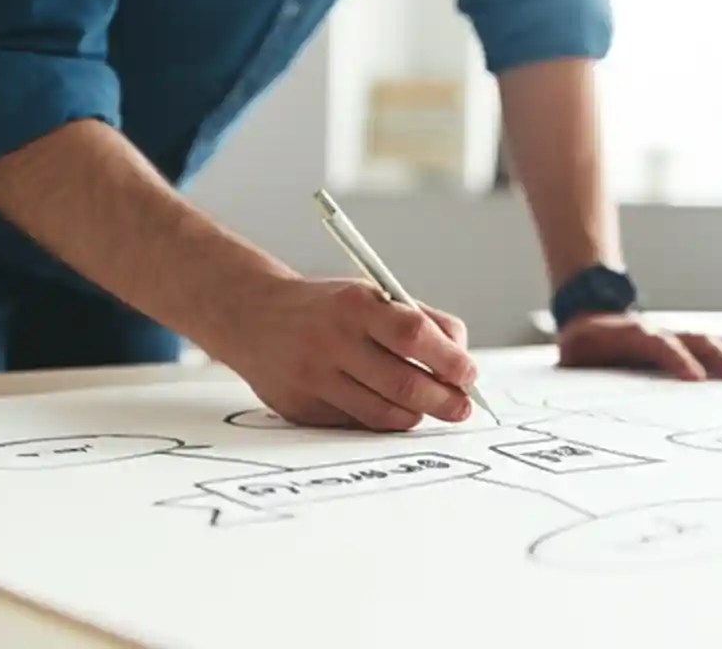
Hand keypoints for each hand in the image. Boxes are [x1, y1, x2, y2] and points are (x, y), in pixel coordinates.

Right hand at [206, 277, 476, 430]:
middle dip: (445, 401)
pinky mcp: (300, 408)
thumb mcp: (373, 296)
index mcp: (355, 304)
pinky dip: (382, 420)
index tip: (469, 374)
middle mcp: (330, 342)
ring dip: (416, 415)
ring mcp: (312, 378)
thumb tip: (463, 362)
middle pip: (404, 385)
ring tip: (428, 406)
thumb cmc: (330, 308)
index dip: (450, 360)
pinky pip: (356, 424)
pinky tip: (389, 408)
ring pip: (384, 414)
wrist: (252, 316)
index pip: (414, 335)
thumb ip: (423, 322)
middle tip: (462, 407)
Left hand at [557, 312, 721, 380]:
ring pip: (711, 341)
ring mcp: (676, 336)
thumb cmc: (583, 348)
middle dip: (720, 357)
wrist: (591, 321)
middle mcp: (660, 332)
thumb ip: (578, 367)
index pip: (658, 343)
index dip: (677, 357)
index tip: (696, 377)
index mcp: (630, 335)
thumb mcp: (572, 356)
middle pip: (695, 339)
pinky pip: (716, 347)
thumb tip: (575, 384)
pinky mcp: (685, 345)